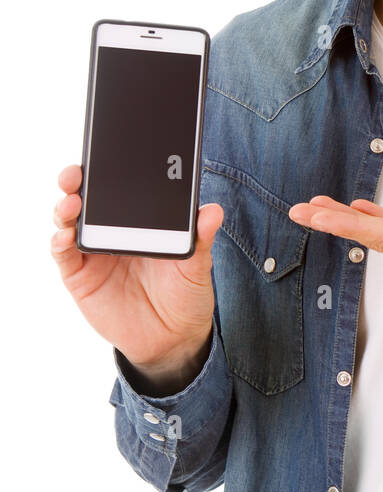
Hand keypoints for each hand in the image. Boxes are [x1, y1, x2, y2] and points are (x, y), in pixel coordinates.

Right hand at [50, 162, 223, 371]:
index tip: (105, 153)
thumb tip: (213, 211)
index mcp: (140, 219)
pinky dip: (60, 241)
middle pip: (87, 197)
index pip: (118, 186)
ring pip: (69, 220)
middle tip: (76, 173)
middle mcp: (112, 229)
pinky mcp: (80, 276)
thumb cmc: (185, 294)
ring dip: (65, 207)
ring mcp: (93, 252)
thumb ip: (201, 238)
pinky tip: (65, 235)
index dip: (107, 168)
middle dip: (76, 180)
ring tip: (71, 202)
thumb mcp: (198, 265)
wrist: (173, 338)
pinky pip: (63, 254)